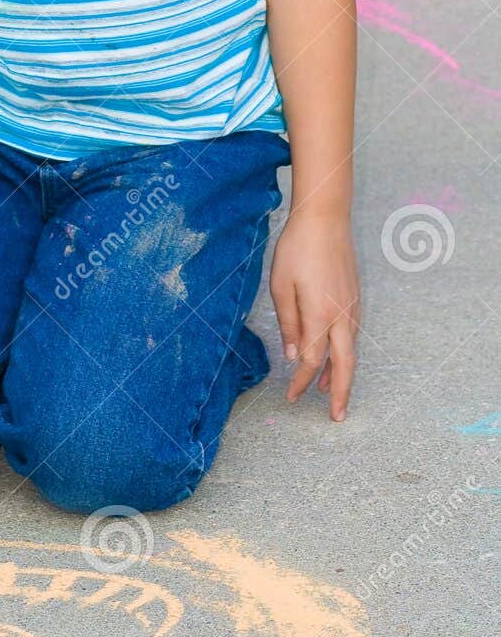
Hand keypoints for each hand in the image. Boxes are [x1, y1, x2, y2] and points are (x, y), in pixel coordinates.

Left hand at [269, 213, 360, 420]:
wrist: (325, 218)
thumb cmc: (297, 249)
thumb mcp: (281, 286)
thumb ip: (289, 323)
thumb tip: (294, 355)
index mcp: (320, 316)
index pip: (312, 361)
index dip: (302, 383)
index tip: (291, 397)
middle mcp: (342, 316)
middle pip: (345, 365)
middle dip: (341, 394)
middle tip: (338, 418)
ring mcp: (352, 306)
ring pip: (351, 350)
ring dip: (342, 373)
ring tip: (329, 391)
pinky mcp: (354, 297)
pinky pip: (353, 334)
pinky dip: (345, 352)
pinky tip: (336, 355)